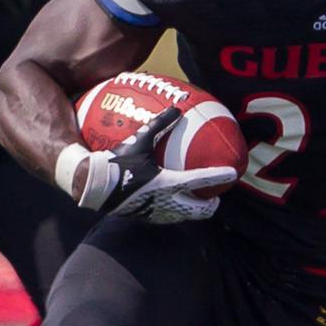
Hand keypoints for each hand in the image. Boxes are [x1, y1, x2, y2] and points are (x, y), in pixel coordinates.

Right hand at [78, 107, 238, 223]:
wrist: (93, 186)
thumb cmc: (116, 161)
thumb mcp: (138, 140)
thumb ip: (159, 124)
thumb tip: (177, 108)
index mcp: (169, 183)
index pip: (201, 180)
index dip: (219, 176)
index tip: (233, 174)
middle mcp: (167, 202)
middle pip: (199, 209)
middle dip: (211, 205)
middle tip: (216, 198)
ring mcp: (157, 213)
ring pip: (185, 217)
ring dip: (194, 210)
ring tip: (198, 202)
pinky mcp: (146, 218)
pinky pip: (168, 217)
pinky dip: (177, 212)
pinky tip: (171, 204)